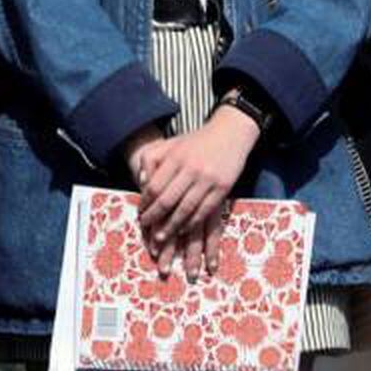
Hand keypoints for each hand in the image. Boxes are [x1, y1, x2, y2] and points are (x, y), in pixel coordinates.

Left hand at [134, 110, 259, 277]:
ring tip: (161, 237)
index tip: (140, 213)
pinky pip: (205, 211)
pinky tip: (183, 230)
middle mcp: (191, 169)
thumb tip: (141, 181)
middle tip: (146, 229)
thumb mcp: (170, 144)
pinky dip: (192, 222)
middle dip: (155, 217)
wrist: (230, 133)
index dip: (146, 203)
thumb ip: (151, 159)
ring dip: (173, 226)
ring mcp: (209, 180)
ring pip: (186, 209)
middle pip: (169, 200)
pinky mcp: (223, 188)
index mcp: (175, 158)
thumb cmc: (195, 141)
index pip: (155, 186)